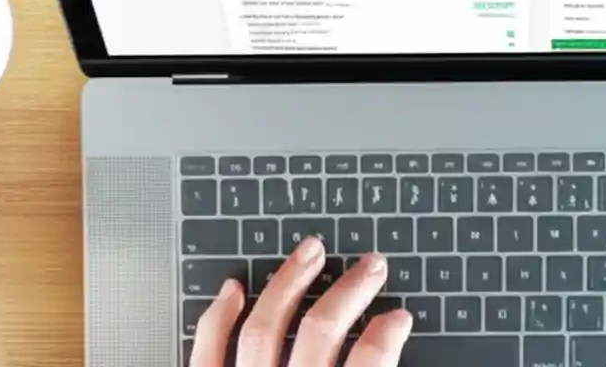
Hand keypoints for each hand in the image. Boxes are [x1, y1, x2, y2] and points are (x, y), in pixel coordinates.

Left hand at [192, 238, 411, 366]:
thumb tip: (388, 354)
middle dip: (350, 291)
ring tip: (311, 250)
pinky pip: (206, 350)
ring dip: (290, 282)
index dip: (388, 335)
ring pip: (264, 328)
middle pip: (321, 332)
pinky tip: (234, 288)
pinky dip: (218, 316)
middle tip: (371, 263)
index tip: (399, 317)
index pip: (369, 363)